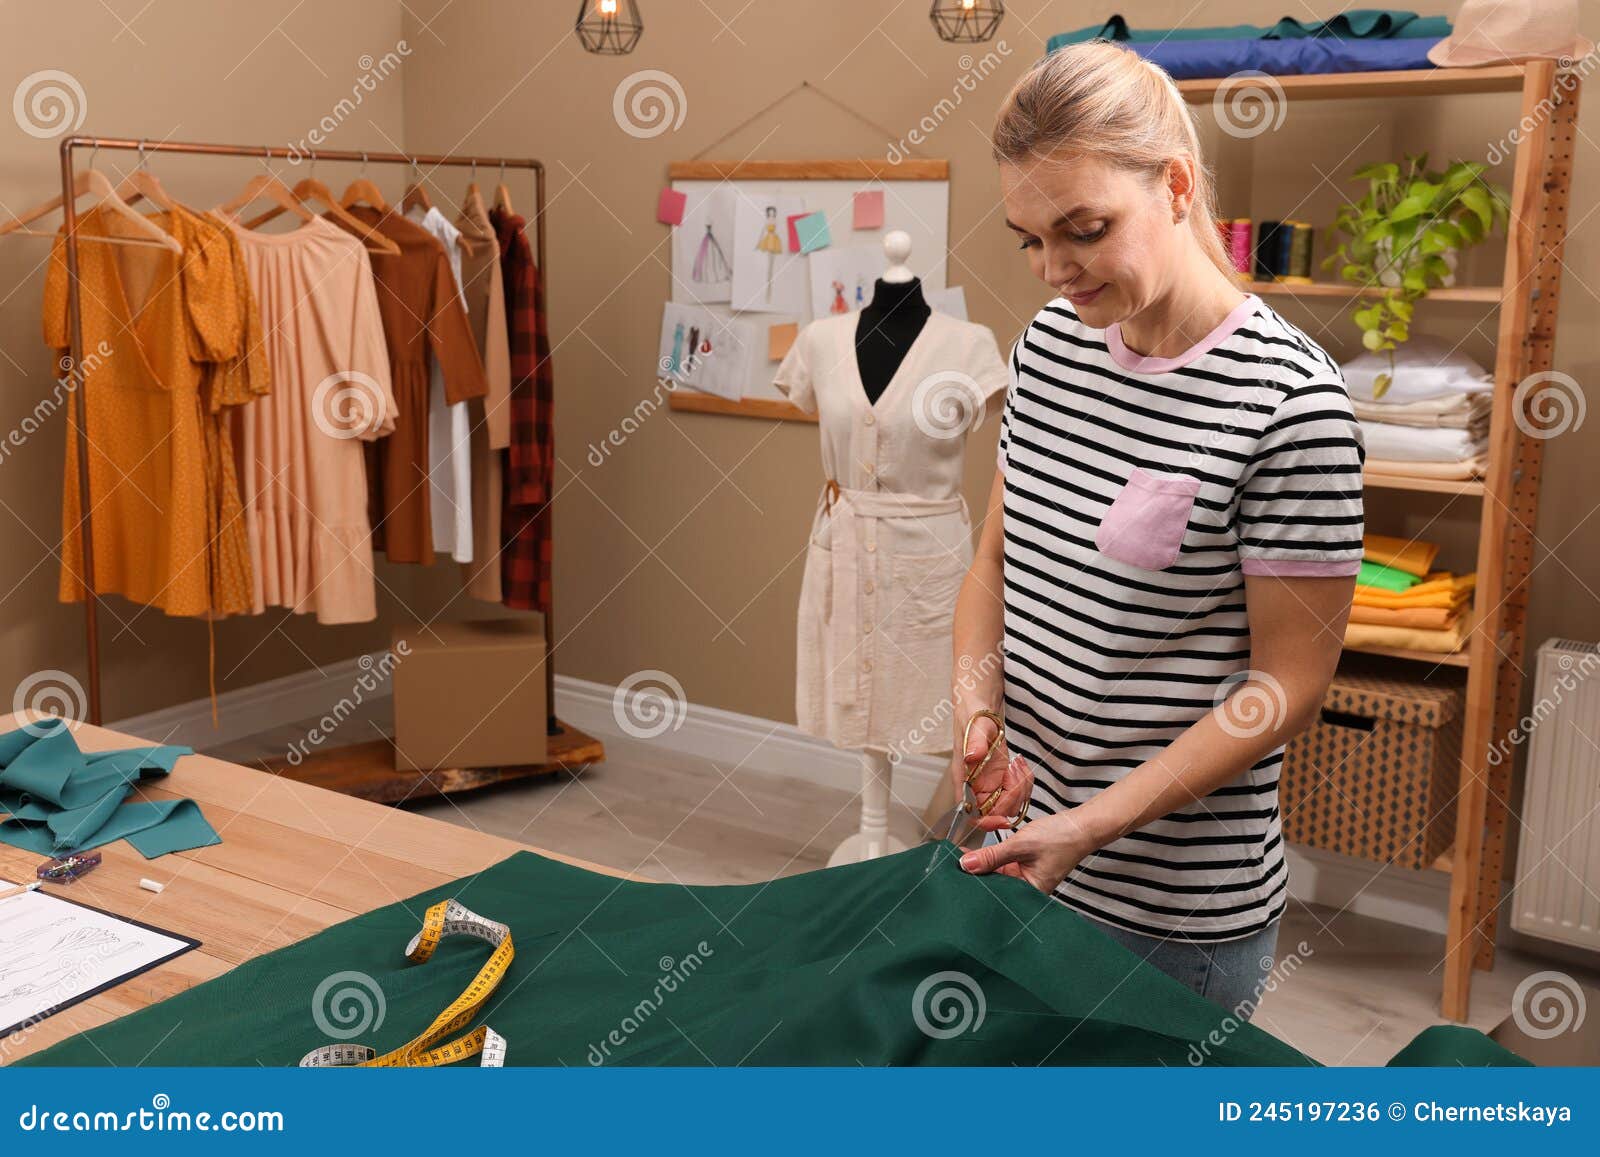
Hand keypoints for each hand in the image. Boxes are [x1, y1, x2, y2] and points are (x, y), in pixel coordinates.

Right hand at [951, 709, 1016, 811]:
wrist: (982, 708)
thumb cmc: (973, 716)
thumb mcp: (976, 726)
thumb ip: (974, 743)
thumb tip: (972, 757)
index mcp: (964, 779)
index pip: (972, 813)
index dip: (987, 822)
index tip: (1002, 819)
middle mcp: (976, 786)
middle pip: (996, 812)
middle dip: (1011, 799)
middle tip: (1015, 775)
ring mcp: (990, 783)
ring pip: (1010, 803)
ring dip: (1020, 789)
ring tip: (1017, 766)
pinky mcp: (1002, 778)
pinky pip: (1017, 791)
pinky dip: (1024, 781)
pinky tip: (1020, 764)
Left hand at [959, 809, 1097, 894]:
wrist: (1080, 825)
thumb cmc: (1060, 838)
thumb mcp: (1021, 845)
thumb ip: (992, 855)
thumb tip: (965, 864)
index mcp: (1030, 893)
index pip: (995, 894)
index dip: (974, 884)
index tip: (954, 874)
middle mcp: (1027, 889)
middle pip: (994, 885)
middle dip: (975, 874)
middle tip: (952, 863)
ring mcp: (1025, 878)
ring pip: (996, 874)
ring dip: (982, 863)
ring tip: (960, 855)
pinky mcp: (1024, 867)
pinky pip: (1003, 865)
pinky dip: (992, 858)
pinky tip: (977, 852)